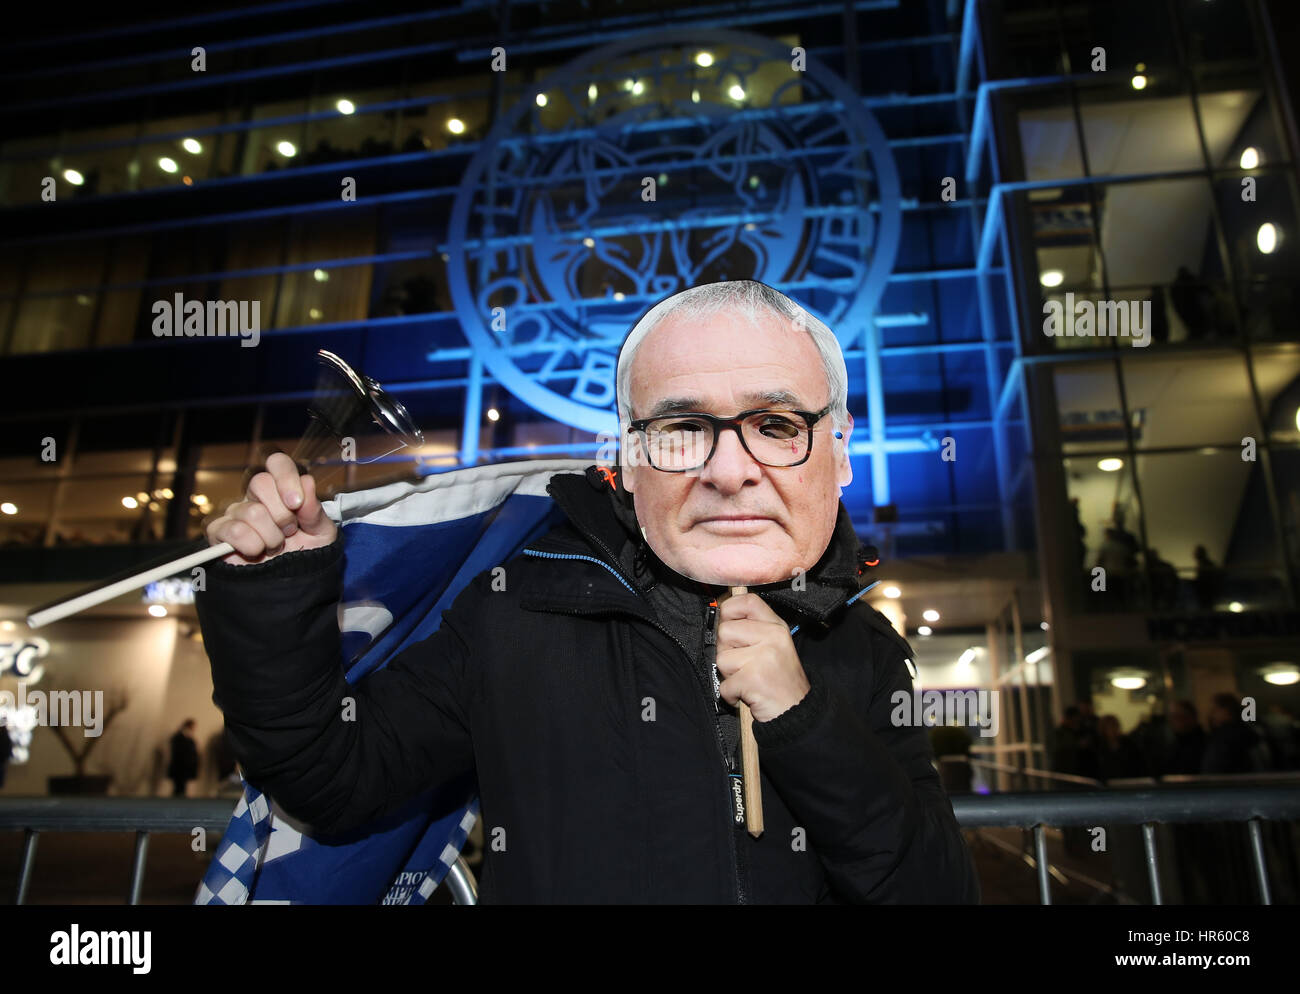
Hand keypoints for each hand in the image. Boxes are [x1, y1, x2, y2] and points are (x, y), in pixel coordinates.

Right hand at [205, 452, 337, 564]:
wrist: (289, 584)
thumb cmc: (306, 554)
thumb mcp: (322, 534)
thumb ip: (316, 511)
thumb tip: (307, 482)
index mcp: (282, 490)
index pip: (277, 462)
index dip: (286, 477)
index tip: (296, 503)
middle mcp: (256, 497)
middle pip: (260, 482)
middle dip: (281, 513)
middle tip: (289, 531)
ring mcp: (236, 513)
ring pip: (250, 511)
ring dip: (270, 536)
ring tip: (275, 546)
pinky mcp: (219, 532)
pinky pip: (231, 530)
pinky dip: (250, 545)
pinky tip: (256, 552)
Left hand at [715, 592, 809, 721]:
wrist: (798, 712)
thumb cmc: (780, 681)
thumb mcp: (776, 646)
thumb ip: (753, 629)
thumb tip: (721, 617)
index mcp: (776, 627)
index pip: (748, 601)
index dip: (729, 609)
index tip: (727, 622)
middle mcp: (772, 637)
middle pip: (725, 631)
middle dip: (726, 651)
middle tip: (743, 664)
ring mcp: (763, 657)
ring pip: (721, 658)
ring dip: (728, 674)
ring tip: (747, 679)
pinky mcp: (753, 679)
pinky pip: (724, 684)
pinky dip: (730, 694)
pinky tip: (747, 694)